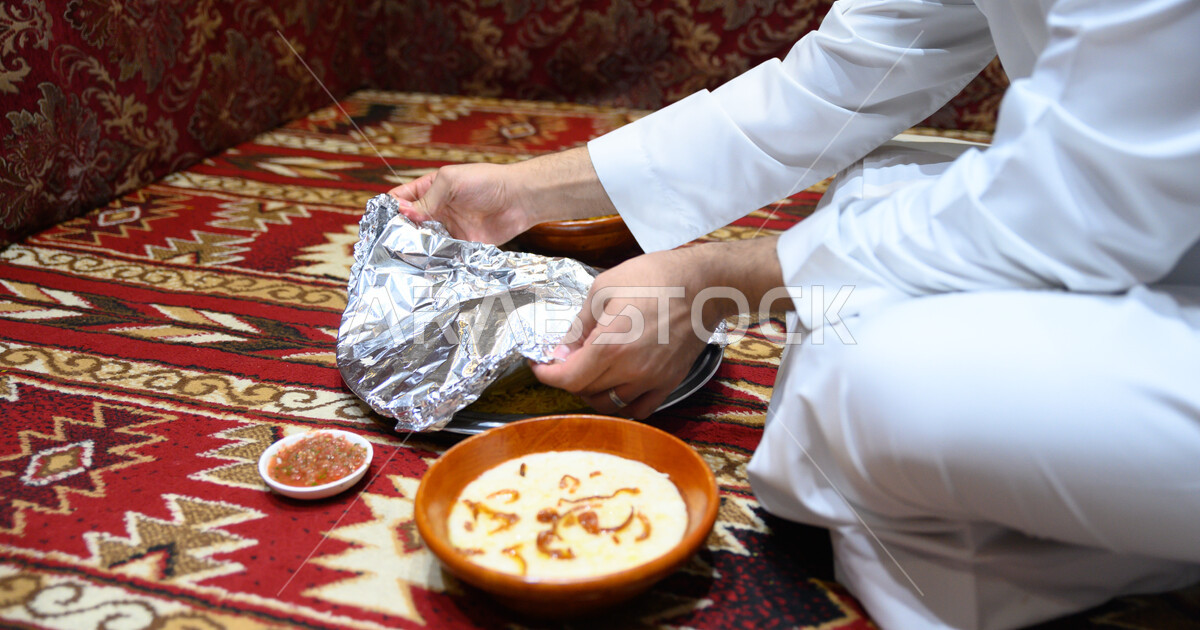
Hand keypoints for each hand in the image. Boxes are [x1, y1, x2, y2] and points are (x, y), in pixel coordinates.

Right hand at [386, 147, 616, 243]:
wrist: (519, 200)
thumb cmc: (487, 182)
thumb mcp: (451, 182)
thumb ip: (427, 199)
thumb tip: (403, 215)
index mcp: (429, 190)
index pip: (400, 200)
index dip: (387, 211)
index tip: (375, 224)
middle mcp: (436, 211)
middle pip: (408, 225)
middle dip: (396, 234)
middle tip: (384, 247)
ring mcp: (448, 229)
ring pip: (423, 243)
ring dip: (413, 250)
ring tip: (400, 259)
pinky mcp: (461, 246)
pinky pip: (442, 256)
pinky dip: (433, 261)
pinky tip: (423, 266)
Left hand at [530, 246, 720, 418]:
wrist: (702, 284)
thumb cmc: (654, 278)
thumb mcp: (603, 289)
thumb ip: (579, 326)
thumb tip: (561, 352)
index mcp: (610, 346)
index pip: (568, 378)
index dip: (547, 375)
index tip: (539, 366)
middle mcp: (631, 370)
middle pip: (585, 391)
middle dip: (567, 378)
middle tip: (564, 360)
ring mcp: (652, 380)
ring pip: (609, 403)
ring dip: (591, 391)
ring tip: (589, 371)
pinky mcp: (669, 382)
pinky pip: (639, 408)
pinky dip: (622, 403)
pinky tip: (617, 386)